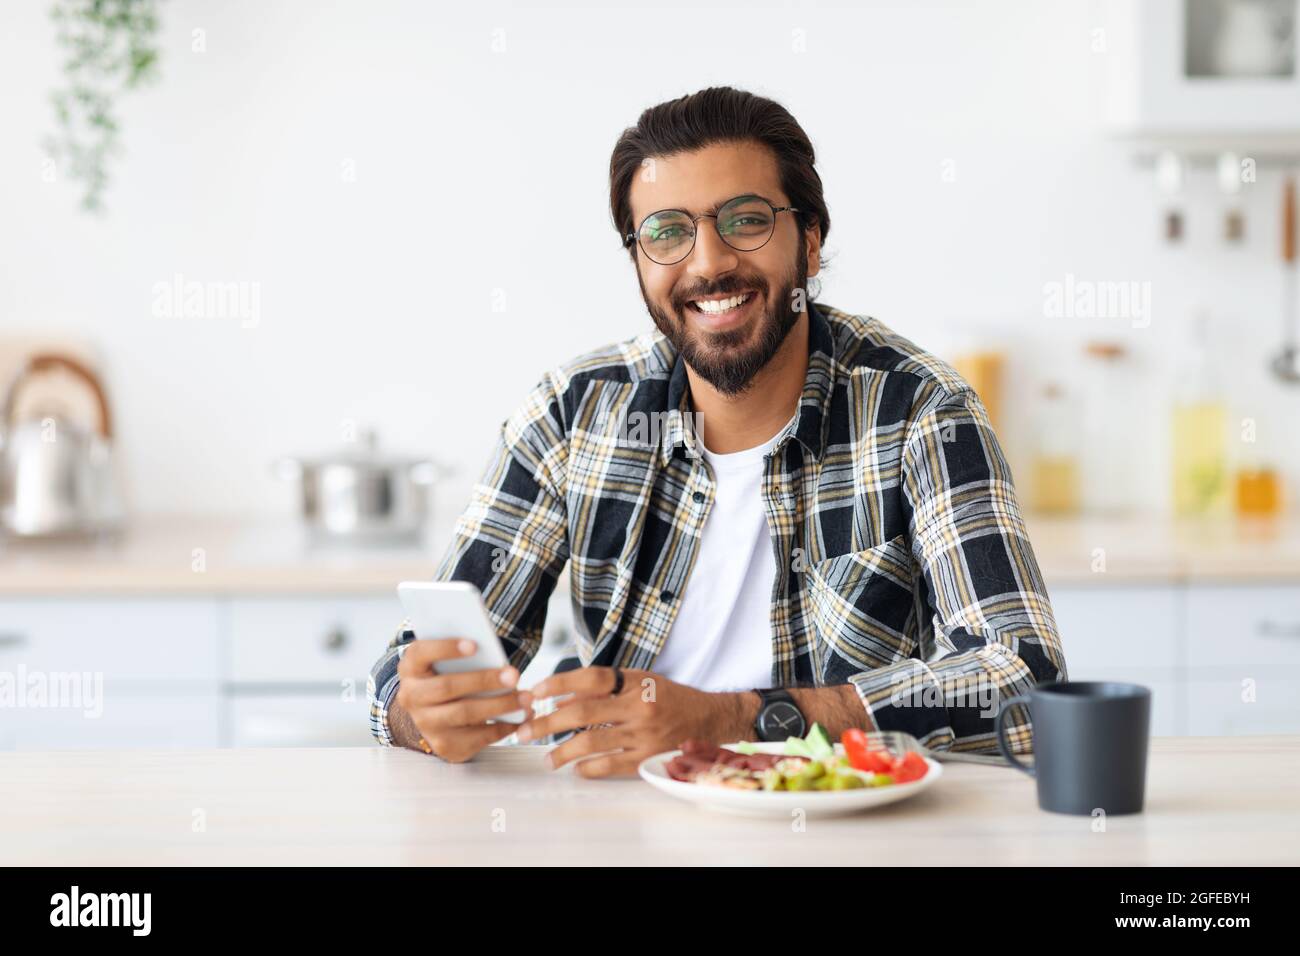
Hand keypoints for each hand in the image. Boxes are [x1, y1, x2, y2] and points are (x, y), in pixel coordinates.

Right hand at [394, 638, 532, 762]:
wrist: (433, 715)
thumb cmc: (449, 678)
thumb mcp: (447, 663)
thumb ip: (464, 656)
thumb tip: (495, 655)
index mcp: (411, 668)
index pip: (421, 653)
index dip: (446, 648)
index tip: (475, 644)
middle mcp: (412, 697)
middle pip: (447, 687)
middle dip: (484, 680)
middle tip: (513, 675)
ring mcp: (426, 724)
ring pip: (464, 713)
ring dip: (499, 705)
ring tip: (526, 698)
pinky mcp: (445, 745)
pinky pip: (477, 737)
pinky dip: (503, 726)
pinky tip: (521, 717)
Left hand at [516, 667, 743, 777]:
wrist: (709, 719)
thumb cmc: (668, 697)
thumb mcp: (638, 681)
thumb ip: (603, 689)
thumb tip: (561, 700)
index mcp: (635, 682)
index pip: (590, 678)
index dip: (559, 683)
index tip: (535, 692)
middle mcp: (639, 707)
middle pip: (583, 713)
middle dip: (547, 723)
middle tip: (524, 730)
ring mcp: (644, 735)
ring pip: (592, 744)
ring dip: (563, 752)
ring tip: (548, 758)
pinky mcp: (648, 759)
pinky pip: (610, 766)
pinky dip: (588, 769)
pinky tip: (577, 769)